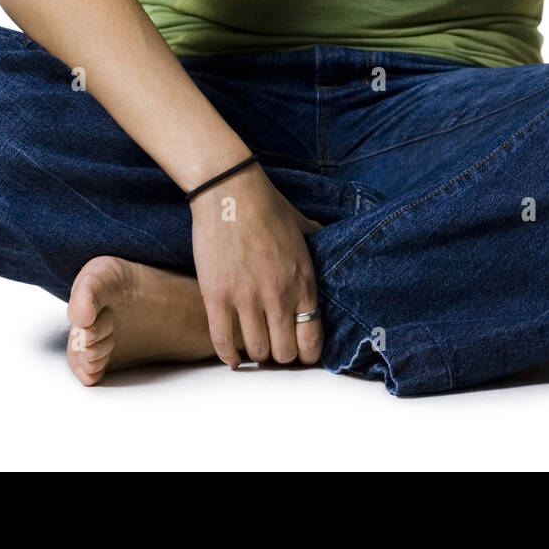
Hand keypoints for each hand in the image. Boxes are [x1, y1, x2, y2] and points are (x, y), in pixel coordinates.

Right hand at [189, 162, 324, 368]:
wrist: (230, 191)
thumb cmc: (267, 206)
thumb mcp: (303, 226)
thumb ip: (318, 242)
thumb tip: (332, 243)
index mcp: (303, 281)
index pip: (312, 340)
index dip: (307, 354)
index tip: (300, 351)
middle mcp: (278, 295)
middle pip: (284, 354)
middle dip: (282, 356)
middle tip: (276, 347)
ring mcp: (246, 298)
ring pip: (257, 351)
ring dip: (257, 354)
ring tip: (256, 346)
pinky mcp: (217, 296)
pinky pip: (223, 341)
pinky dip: (229, 356)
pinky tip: (233, 357)